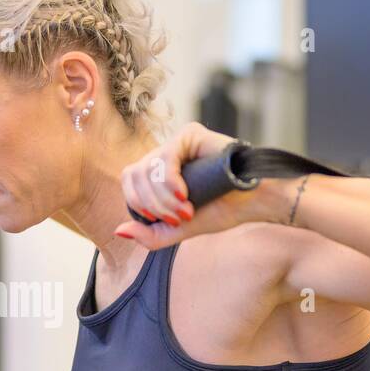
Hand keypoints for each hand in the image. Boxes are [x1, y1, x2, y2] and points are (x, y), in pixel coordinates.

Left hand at [115, 122, 263, 250]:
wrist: (252, 202)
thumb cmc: (219, 211)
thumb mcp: (177, 231)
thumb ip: (148, 235)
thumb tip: (118, 230)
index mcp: (156, 174)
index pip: (128, 181)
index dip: (138, 204)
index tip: (166, 221)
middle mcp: (163, 155)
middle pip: (133, 175)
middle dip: (152, 204)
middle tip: (178, 217)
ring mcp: (176, 143)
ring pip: (147, 168)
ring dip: (163, 198)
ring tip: (187, 209)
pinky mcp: (190, 134)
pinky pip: (166, 157)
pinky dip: (170, 181)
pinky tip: (185, 194)